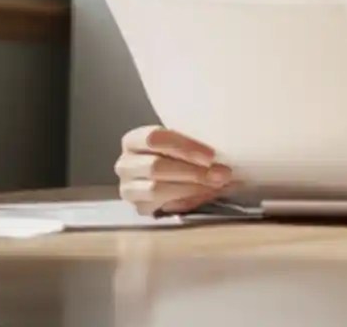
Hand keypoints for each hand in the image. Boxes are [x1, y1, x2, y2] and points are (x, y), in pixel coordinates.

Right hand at [115, 125, 232, 214]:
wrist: (166, 178)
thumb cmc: (177, 155)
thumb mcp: (183, 145)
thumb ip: (195, 147)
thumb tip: (222, 156)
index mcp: (133, 140)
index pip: (154, 138)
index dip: (184, 146)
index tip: (211, 155)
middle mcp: (125, 164)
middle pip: (155, 166)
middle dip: (192, 171)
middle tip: (221, 174)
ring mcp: (128, 189)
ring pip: (156, 189)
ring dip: (191, 188)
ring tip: (216, 186)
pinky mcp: (138, 209)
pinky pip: (161, 207)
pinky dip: (186, 201)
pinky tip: (204, 196)